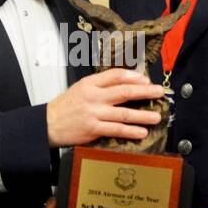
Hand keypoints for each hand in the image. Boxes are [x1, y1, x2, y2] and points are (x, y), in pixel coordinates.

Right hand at [46, 68, 163, 147]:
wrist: (48, 124)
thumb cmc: (65, 107)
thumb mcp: (81, 88)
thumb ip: (101, 85)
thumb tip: (125, 84)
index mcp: (90, 84)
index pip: (115, 75)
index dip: (133, 76)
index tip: (146, 79)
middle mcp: (93, 97)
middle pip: (124, 91)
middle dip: (145, 91)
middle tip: (159, 92)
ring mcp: (93, 113)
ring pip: (123, 113)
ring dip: (143, 115)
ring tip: (156, 116)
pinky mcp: (93, 129)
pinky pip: (116, 129)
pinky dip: (130, 131)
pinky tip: (141, 132)